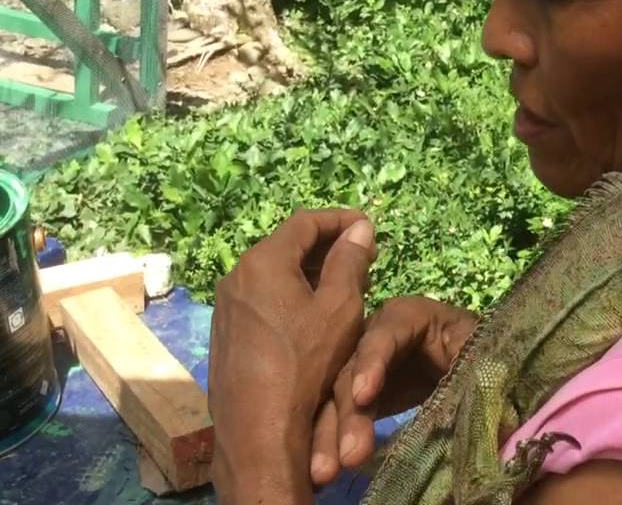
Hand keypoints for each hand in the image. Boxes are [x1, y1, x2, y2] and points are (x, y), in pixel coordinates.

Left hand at [208, 209, 378, 504]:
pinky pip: (263, 299)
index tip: (368, 226)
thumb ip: (350, 262)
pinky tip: (316, 317)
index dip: (340, 220)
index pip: (305, 222)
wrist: (259, 430)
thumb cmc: (306, 363)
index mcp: (263, 262)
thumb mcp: (341, 308)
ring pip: (274, 274)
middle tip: (363, 257)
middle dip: (327, 247)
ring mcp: (226, 307)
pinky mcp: (226, 334)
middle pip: (286, 246)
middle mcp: (236, 276)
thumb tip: (360, 228)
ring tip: (346, 286)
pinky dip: (292, 296)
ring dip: (310, 273)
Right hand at [309, 295, 476, 484]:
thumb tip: (485, 402)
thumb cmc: (482, 353)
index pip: (386, 332)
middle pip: (352, 370)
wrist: (476, 371)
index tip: (363, 395)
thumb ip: (478, 372)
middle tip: (349, 455)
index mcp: (411, 316)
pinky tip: (322, 470)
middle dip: (347, 413)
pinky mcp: (360, 398)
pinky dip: (327, 443)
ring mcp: (362, 368)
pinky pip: (337, 418)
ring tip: (326, 473)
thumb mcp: (484, 355)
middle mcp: (376, 337)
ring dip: (326, 435)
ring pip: (335, 399)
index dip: (373, 361)